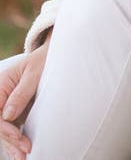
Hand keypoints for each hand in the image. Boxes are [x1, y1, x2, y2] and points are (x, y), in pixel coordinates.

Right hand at [0, 41, 49, 158]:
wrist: (51, 56)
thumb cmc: (42, 60)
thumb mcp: (34, 72)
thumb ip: (21, 92)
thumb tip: (8, 114)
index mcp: (0, 85)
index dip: (5, 128)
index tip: (19, 137)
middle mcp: (0, 96)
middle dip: (10, 140)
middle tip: (25, 152)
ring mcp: (7, 105)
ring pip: (4, 130)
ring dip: (12, 145)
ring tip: (23, 158)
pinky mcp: (15, 112)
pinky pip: (11, 129)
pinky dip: (15, 141)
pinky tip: (20, 153)